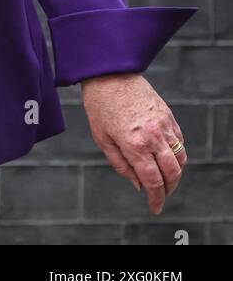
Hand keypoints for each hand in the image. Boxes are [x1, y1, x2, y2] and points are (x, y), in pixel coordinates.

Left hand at [81, 72, 186, 214]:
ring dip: (176, 174)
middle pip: (172, 174)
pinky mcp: (169, 116)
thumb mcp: (101, 137)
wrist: (109, 73)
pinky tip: (167, 157)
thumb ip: (120, 164)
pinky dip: (178, 154)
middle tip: (161, 195)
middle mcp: (153, 137)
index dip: (156, 198)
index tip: (155, 207)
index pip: (152, 181)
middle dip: (169, 190)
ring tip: (165, 179)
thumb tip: (137, 184)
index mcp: (134, 144)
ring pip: (181, 159)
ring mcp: (164, 126)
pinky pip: (180, 142)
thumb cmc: (99, 105)